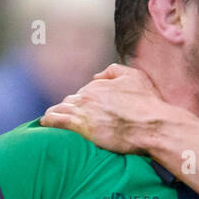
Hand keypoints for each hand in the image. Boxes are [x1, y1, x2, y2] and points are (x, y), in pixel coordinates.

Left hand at [40, 63, 184, 153]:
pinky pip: (56, 122)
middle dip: (71, 107)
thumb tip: (96, 75)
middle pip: (71, 101)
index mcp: (98, 84)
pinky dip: (49, 121)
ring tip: (52, 121)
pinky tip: (45, 124)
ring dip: (57, 113)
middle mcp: (88, 95)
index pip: (84, 92)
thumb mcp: (135, 77)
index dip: (85, 101)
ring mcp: (83, 111)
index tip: (89, 109)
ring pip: (61, 110)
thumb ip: (113, 71)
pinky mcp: (81, 127)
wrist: (153, 126)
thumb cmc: (148, 104)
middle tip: (73, 118)